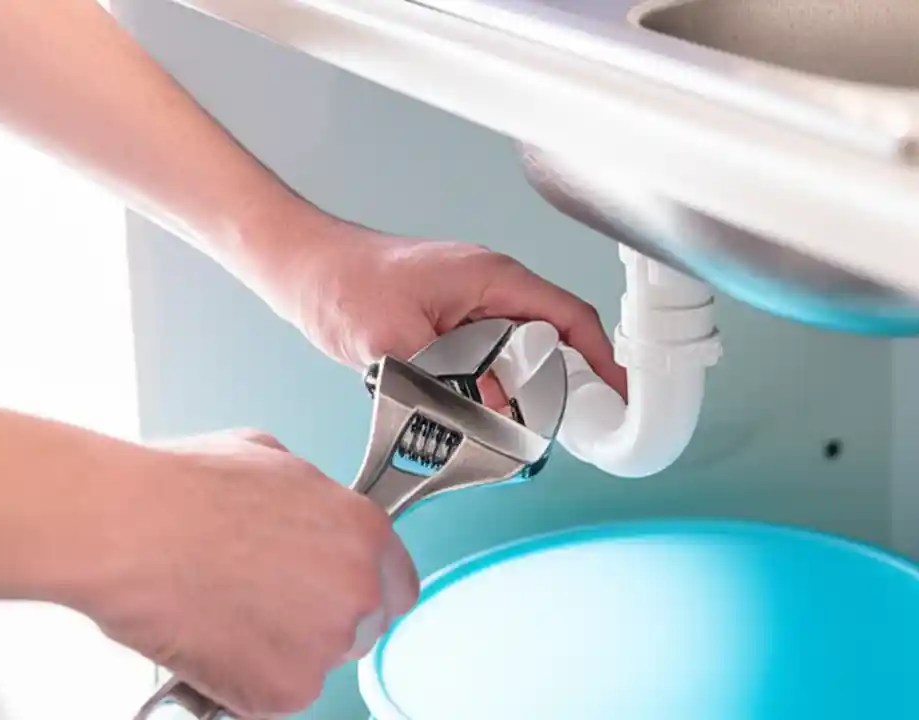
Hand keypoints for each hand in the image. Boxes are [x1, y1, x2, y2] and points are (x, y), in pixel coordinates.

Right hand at [81, 429, 416, 716]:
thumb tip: (305, 508)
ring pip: (314, 662)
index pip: (397, 586)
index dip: (362, 590)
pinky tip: (210, 641)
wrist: (128, 530)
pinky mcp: (283, 691)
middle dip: (319, 620)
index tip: (335, 594)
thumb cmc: (183, 491)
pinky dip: (243, 682)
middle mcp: (358, 592)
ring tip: (226, 613)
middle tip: (264, 602)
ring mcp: (324, 646)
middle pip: (360, 627)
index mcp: (364, 532)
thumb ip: (310, 498)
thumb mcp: (269, 459)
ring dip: (281, 650)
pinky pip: (272, 696)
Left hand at [244, 214, 627, 396]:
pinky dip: (480, 391)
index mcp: (492, 278)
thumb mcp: (396, 343)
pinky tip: (463, 415)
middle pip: (545, 345)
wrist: (301, 267)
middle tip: (542, 433)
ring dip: (507, 395)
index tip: (617, 397)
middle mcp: (488, 288)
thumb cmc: (341, 283)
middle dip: (548, 391)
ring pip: (512, 360)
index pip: (569, 318)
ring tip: (495, 432)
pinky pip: (482, 363)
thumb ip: (449, 384)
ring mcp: (469, 305)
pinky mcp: (448, 324)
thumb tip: (494, 419)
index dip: (601, 359)